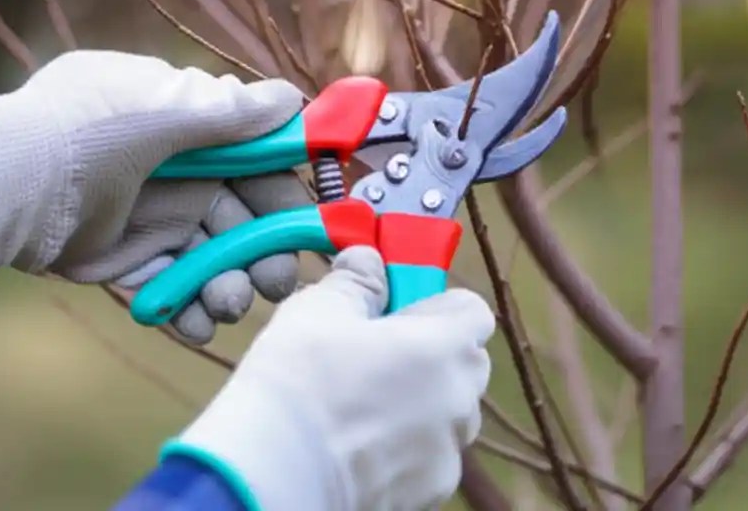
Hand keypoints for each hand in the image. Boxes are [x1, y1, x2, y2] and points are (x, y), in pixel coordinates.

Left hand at [0, 51, 309, 342]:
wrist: (9, 187)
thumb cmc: (90, 134)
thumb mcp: (165, 110)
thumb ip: (233, 114)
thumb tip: (294, 100)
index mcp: (189, 124)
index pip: (256, 160)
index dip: (285, 194)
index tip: (315, 227)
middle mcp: (179, 169)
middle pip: (243, 216)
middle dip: (265, 252)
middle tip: (277, 285)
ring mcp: (155, 215)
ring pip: (214, 255)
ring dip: (230, 284)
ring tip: (228, 306)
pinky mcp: (130, 259)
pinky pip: (176, 285)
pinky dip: (191, 308)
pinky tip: (199, 326)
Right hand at [165, 247, 493, 510]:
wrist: (274, 476)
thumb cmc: (299, 383)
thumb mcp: (319, 308)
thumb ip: (356, 280)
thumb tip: (368, 261)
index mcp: (447, 346)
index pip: (472, 311)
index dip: (435, 305)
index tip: (395, 310)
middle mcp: (461, 401)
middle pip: (462, 364)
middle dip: (429, 355)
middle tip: (373, 354)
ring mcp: (448, 452)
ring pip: (445, 414)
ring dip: (417, 404)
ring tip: (356, 404)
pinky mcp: (428, 494)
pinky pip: (425, 457)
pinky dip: (402, 449)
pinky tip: (354, 446)